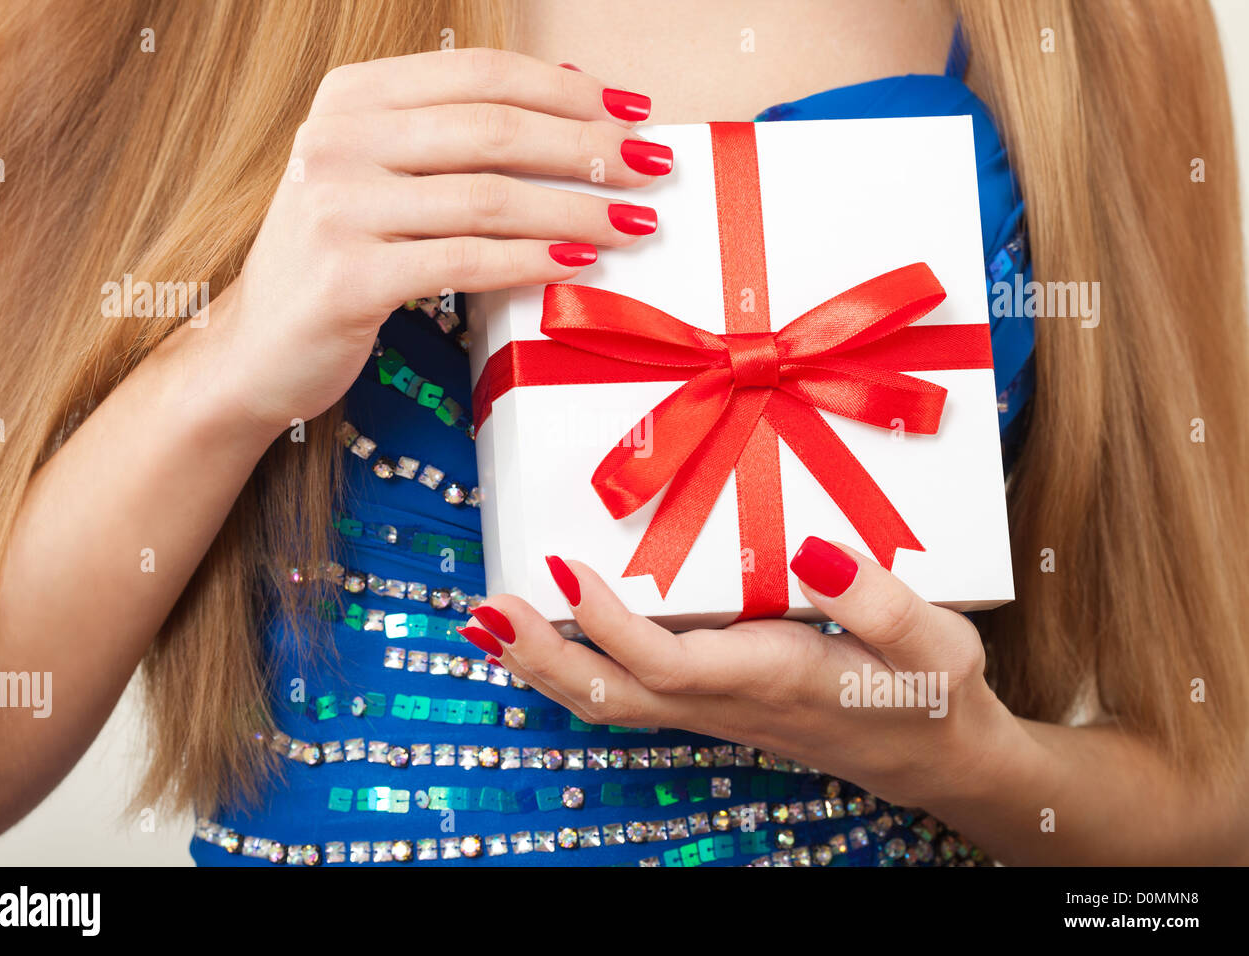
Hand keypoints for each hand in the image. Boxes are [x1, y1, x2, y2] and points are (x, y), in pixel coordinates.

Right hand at [204, 49, 667, 432]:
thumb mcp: (380, 181)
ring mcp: (336, 206)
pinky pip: (466, 261)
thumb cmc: (337, 263)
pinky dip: (533, 260)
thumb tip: (568, 106)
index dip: (565, 87)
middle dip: (586, 146)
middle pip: (493, 130)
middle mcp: (337, 139)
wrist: (255, 350)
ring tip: (634, 222)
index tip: (630, 106)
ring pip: (488, 197)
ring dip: (578, 208)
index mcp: (350, 98)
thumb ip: (450, 143)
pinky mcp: (347, 276)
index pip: (478, 74)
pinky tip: (580, 262)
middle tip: (650, 167)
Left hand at [463, 537, 1016, 809]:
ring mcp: (711, 710)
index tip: (565, 569)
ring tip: (486, 622)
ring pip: (609, 701)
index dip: (610, 623)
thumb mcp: (936, 646)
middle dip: (541, 656)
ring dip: (543, 665)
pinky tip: (544, 641)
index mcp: (772, 679)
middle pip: (612, 695)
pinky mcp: (710, 703)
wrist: (934, 754)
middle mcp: (726, 702)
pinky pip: (625, 695)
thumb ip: (878, 601)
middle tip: (482, 609)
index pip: (669, 663)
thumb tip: (812, 549)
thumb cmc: (932, 696)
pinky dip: (573, 668)